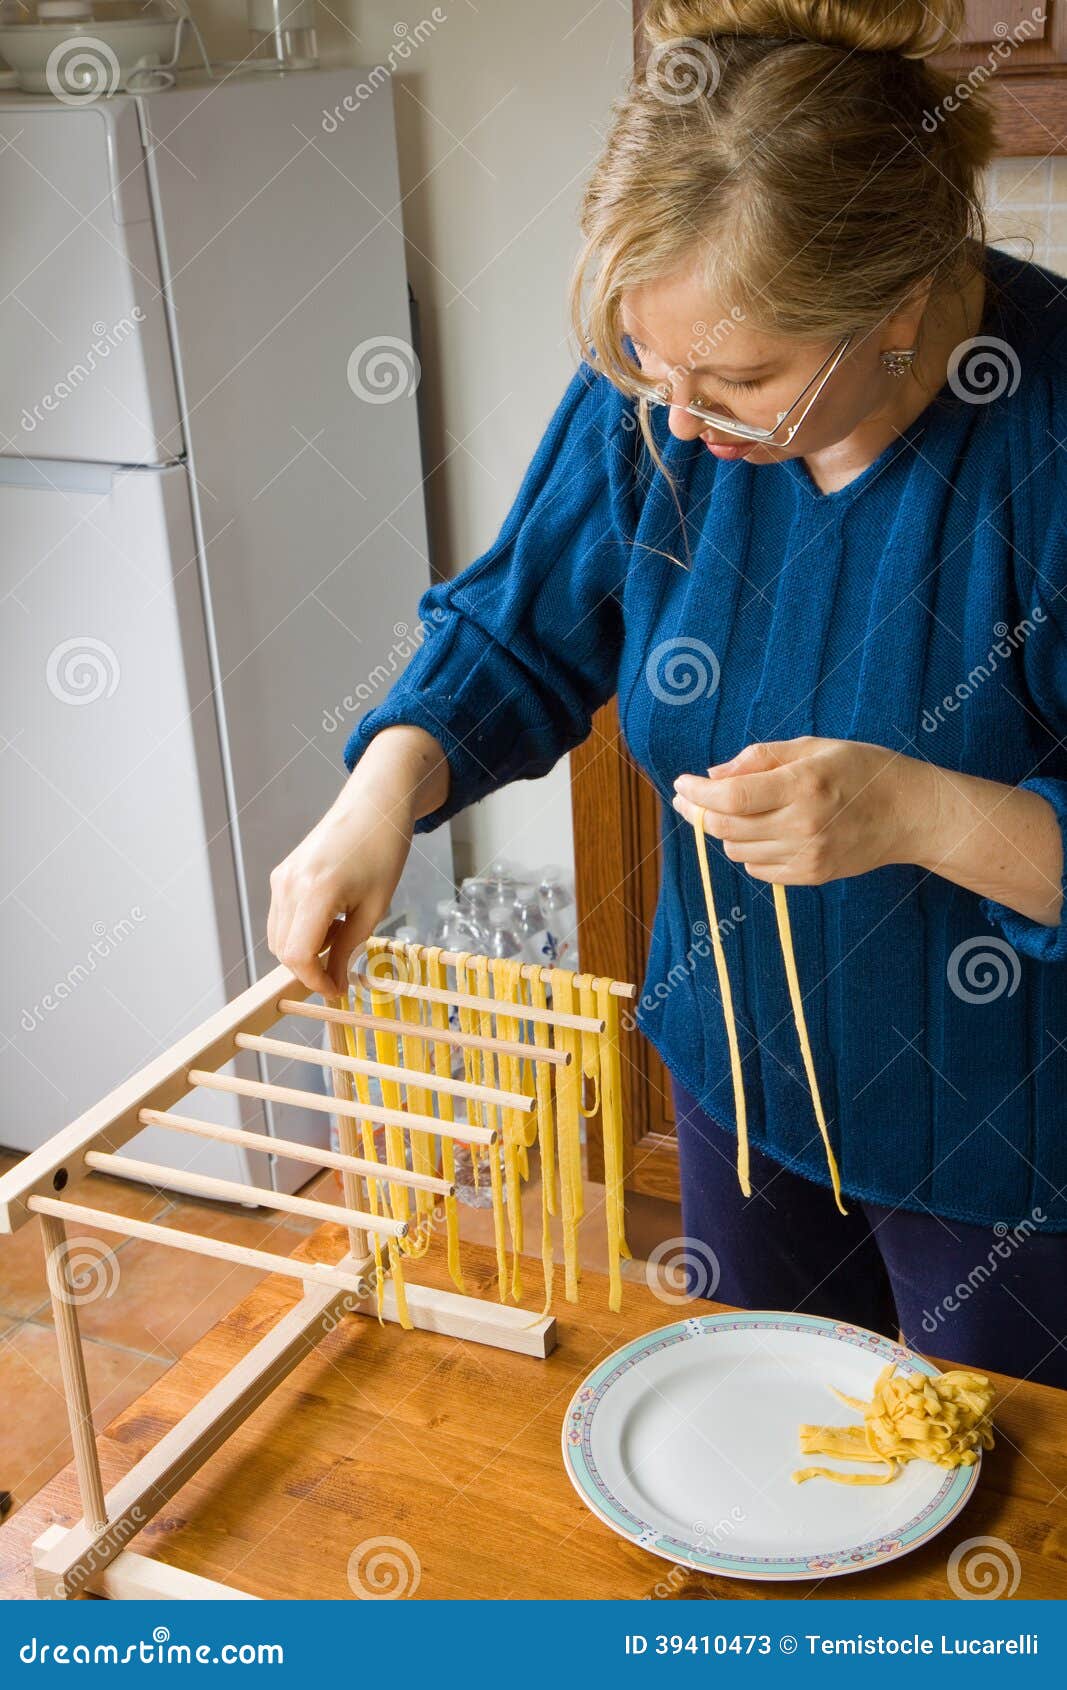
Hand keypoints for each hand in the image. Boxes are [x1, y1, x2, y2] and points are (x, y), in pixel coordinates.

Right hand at [267, 724, 448, 995]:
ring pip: (278, 937)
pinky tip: (331, 919)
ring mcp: (281, 879)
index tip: (336, 991)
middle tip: (342, 972)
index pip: (298, 956)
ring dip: (305, 950)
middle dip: (310, 969)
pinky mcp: (281, 875)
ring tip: (342, 935)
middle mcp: (288, 885)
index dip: (315, 981)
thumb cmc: (383, 851)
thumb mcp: (374, 907)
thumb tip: (334, 984)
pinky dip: (301, 931)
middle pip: (283, 951)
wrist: (374, 806)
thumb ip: (349, 948)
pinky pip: (281, 918)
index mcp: (315, 892)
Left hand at [672, 737, 927, 885]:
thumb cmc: (862, 770)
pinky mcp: (812, 876)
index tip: (681, 785)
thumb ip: (761, 758)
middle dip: (699, 812)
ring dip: (727, 831)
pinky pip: (759, 869)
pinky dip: (750, 851)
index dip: (696, 794)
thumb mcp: (814, 747)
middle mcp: (803, 824)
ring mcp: (808, 855)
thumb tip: (712, 776)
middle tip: (689, 798)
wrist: (910, 813)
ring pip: (737, 851)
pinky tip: (765, 832)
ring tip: (742, 811)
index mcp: (802, 785)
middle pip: (726, 828)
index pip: (730, 798)